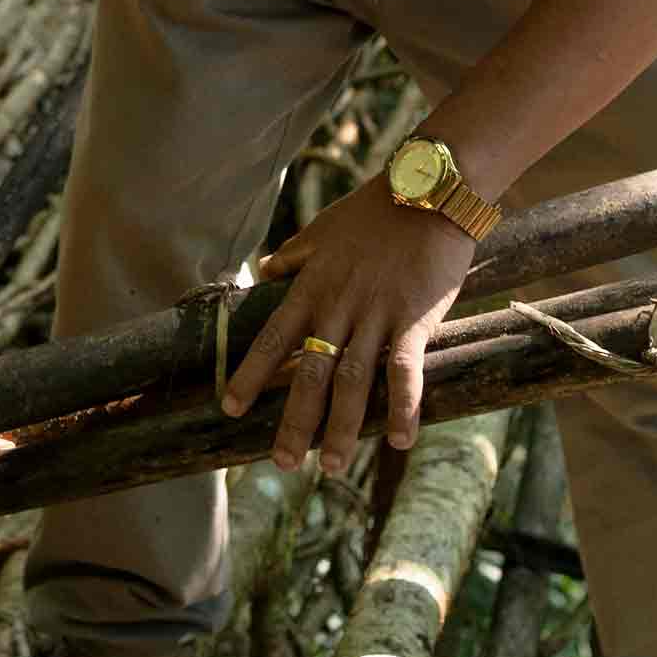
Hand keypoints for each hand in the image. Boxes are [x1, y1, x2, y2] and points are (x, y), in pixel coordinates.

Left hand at [222, 175, 483, 476]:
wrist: (427, 191)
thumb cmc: (372, 211)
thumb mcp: (320, 231)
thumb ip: (292, 257)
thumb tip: (262, 272)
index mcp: (311, 287)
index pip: (272, 339)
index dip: (251, 376)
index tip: (230, 408)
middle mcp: (337, 307)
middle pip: (309, 372)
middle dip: (294, 421)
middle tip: (281, 464)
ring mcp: (375, 315)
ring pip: (352, 380)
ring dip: (341, 426)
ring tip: (331, 466)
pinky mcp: (415, 320)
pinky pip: (405, 371)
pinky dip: (402, 407)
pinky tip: (399, 439)